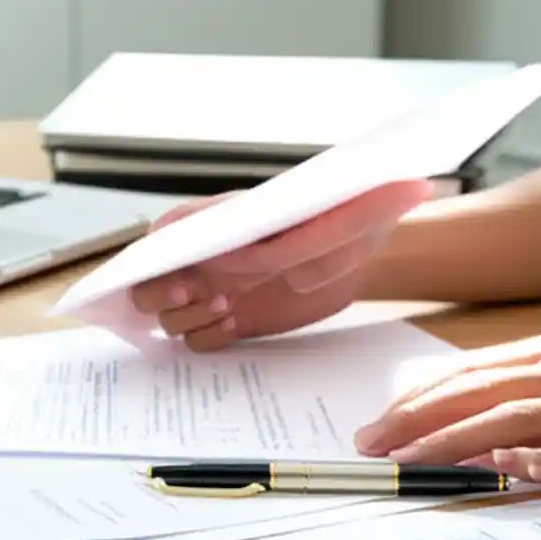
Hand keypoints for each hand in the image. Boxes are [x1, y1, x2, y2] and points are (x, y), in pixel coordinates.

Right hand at [129, 180, 431, 350]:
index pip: (161, 238)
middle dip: (161, 297)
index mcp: (213, 221)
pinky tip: (237, 324)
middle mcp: (205, 257)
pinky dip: (210, 337)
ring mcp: (214, 289)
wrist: (361, 251)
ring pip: (169, 318)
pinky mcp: (230, 320)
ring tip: (228, 309)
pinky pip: (197, 341)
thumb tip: (393, 198)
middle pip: (147, 285)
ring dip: (189, 320)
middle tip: (203, 297)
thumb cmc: (345, 217)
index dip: (157, 261)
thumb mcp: (345, 216)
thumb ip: (338, 221)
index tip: (183, 275)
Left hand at [354, 328, 540, 484]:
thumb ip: (522, 376)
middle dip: (417, 421)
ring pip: (513, 417)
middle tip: (374, 447)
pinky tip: (501, 465)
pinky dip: (540, 458)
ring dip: (456, 439)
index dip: (416, 400)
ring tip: (412, 461)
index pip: (466, 375)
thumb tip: (457, 398)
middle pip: (476, 393)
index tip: (377, 425)